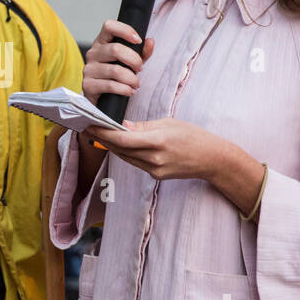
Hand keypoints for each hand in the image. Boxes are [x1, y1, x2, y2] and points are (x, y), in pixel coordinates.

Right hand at [82, 19, 154, 107]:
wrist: (102, 99)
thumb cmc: (117, 76)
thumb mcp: (131, 62)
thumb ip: (142, 52)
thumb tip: (150, 42)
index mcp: (102, 42)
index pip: (109, 26)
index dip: (125, 30)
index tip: (138, 40)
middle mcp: (93, 53)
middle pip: (115, 49)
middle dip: (134, 60)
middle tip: (139, 69)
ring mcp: (88, 69)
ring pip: (115, 70)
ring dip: (131, 79)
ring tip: (136, 84)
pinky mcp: (87, 85)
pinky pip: (110, 85)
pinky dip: (125, 89)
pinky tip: (129, 91)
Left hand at [82, 117, 223, 181]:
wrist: (212, 159)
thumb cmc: (193, 136)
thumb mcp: (168, 123)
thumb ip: (143, 126)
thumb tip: (122, 126)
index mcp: (158, 141)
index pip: (123, 139)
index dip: (103, 133)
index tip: (89, 125)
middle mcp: (154, 159)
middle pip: (120, 149)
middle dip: (102, 138)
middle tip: (87, 127)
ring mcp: (154, 170)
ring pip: (125, 157)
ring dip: (111, 146)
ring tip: (98, 133)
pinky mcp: (156, 176)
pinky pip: (135, 162)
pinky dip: (125, 153)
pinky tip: (117, 144)